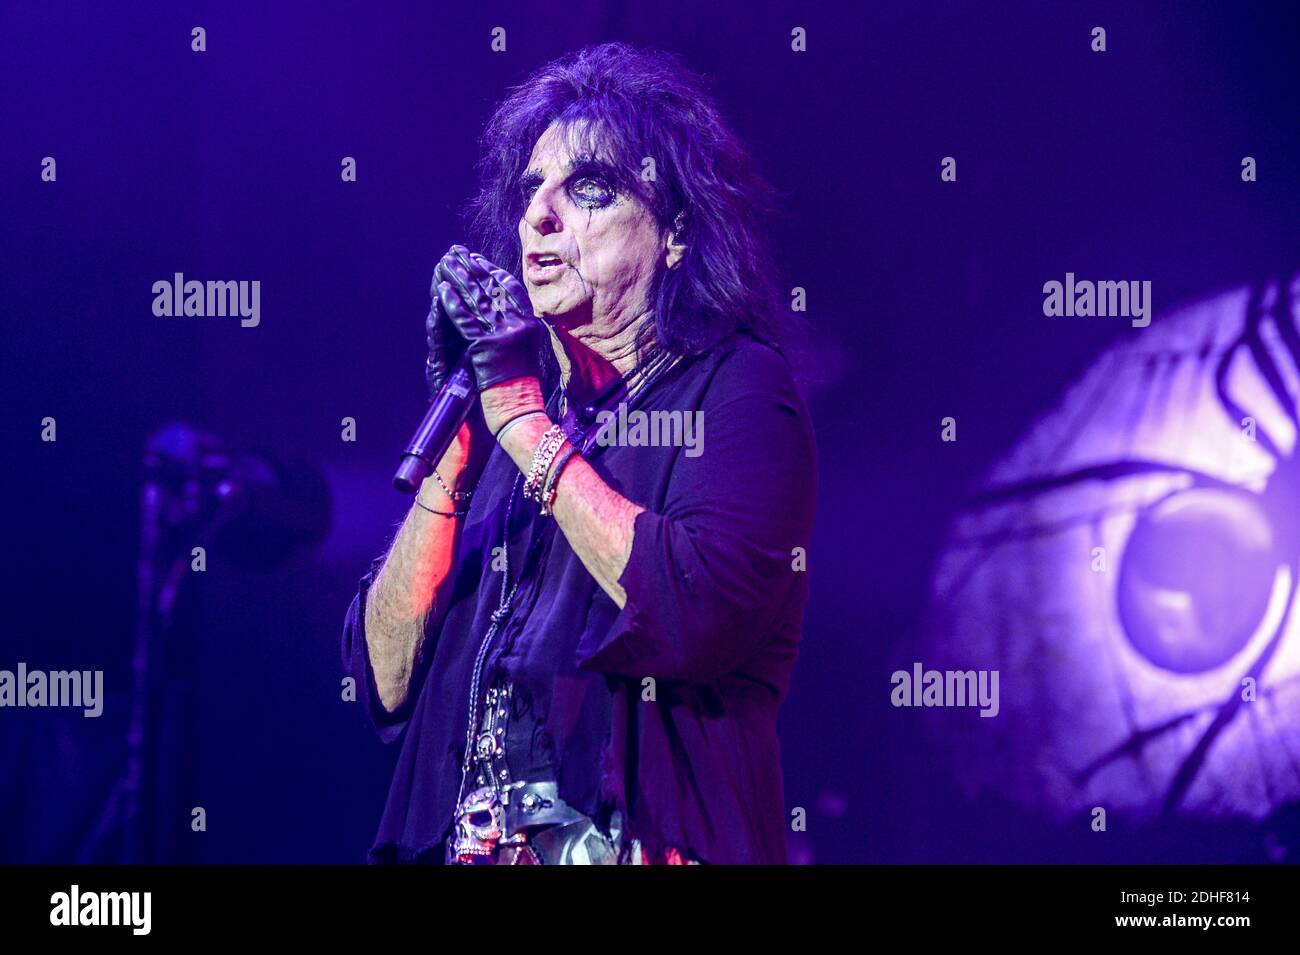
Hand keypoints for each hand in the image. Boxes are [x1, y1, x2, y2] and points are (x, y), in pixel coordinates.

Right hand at [424, 265, 490, 489]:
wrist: (481, 432)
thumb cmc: (496, 401)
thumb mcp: (503, 365)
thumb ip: (505, 343)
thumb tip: (522, 318)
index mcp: (475, 341)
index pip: (473, 304)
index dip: (475, 281)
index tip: (478, 258)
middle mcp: (459, 345)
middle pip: (457, 303)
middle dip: (457, 276)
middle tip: (455, 252)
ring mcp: (448, 355)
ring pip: (444, 315)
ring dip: (443, 289)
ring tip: (443, 266)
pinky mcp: (441, 367)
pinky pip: (440, 337)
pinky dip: (440, 317)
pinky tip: (440, 298)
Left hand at [434, 245, 545, 392]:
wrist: (519, 411)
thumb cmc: (521, 388)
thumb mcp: (527, 352)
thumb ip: (518, 330)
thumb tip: (506, 310)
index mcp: (531, 325)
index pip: (511, 290)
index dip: (493, 273)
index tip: (479, 261)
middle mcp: (519, 326)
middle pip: (491, 289)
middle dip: (472, 269)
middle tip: (456, 253)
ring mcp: (503, 335)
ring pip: (476, 300)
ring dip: (459, 280)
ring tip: (445, 263)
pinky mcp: (485, 347)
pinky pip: (465, 320)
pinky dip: (452, 304)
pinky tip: (441, 291)